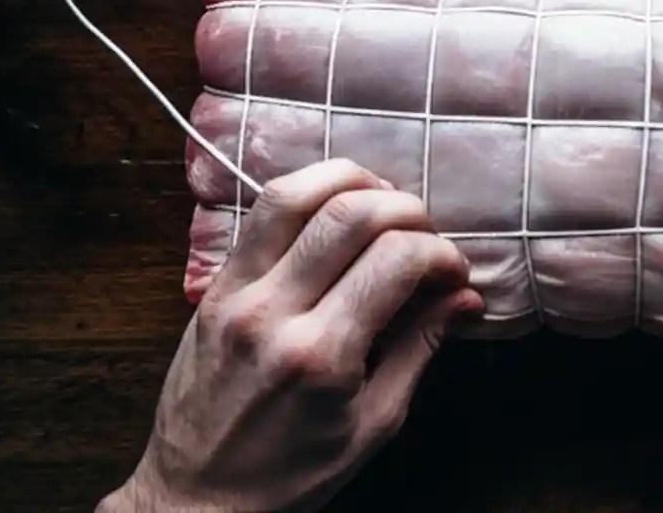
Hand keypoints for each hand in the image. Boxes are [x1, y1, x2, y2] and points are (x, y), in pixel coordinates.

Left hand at [99, 159, 483, 512]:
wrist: (196, 498)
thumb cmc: (291, 474)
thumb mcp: (373, 426)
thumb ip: (419, 351)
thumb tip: (466, 297)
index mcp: (321, 356)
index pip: (395, 261)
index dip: (441, 254)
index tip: (454, 274)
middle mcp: (273, 312)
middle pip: (350, 214)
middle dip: (407, 210)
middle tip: (426, 237)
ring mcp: (234, 293)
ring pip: (294, 194)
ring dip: (351, 181)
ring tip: (383, 201)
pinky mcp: (213, 286)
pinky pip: (258, 215)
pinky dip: (306, 194)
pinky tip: (335, 208)